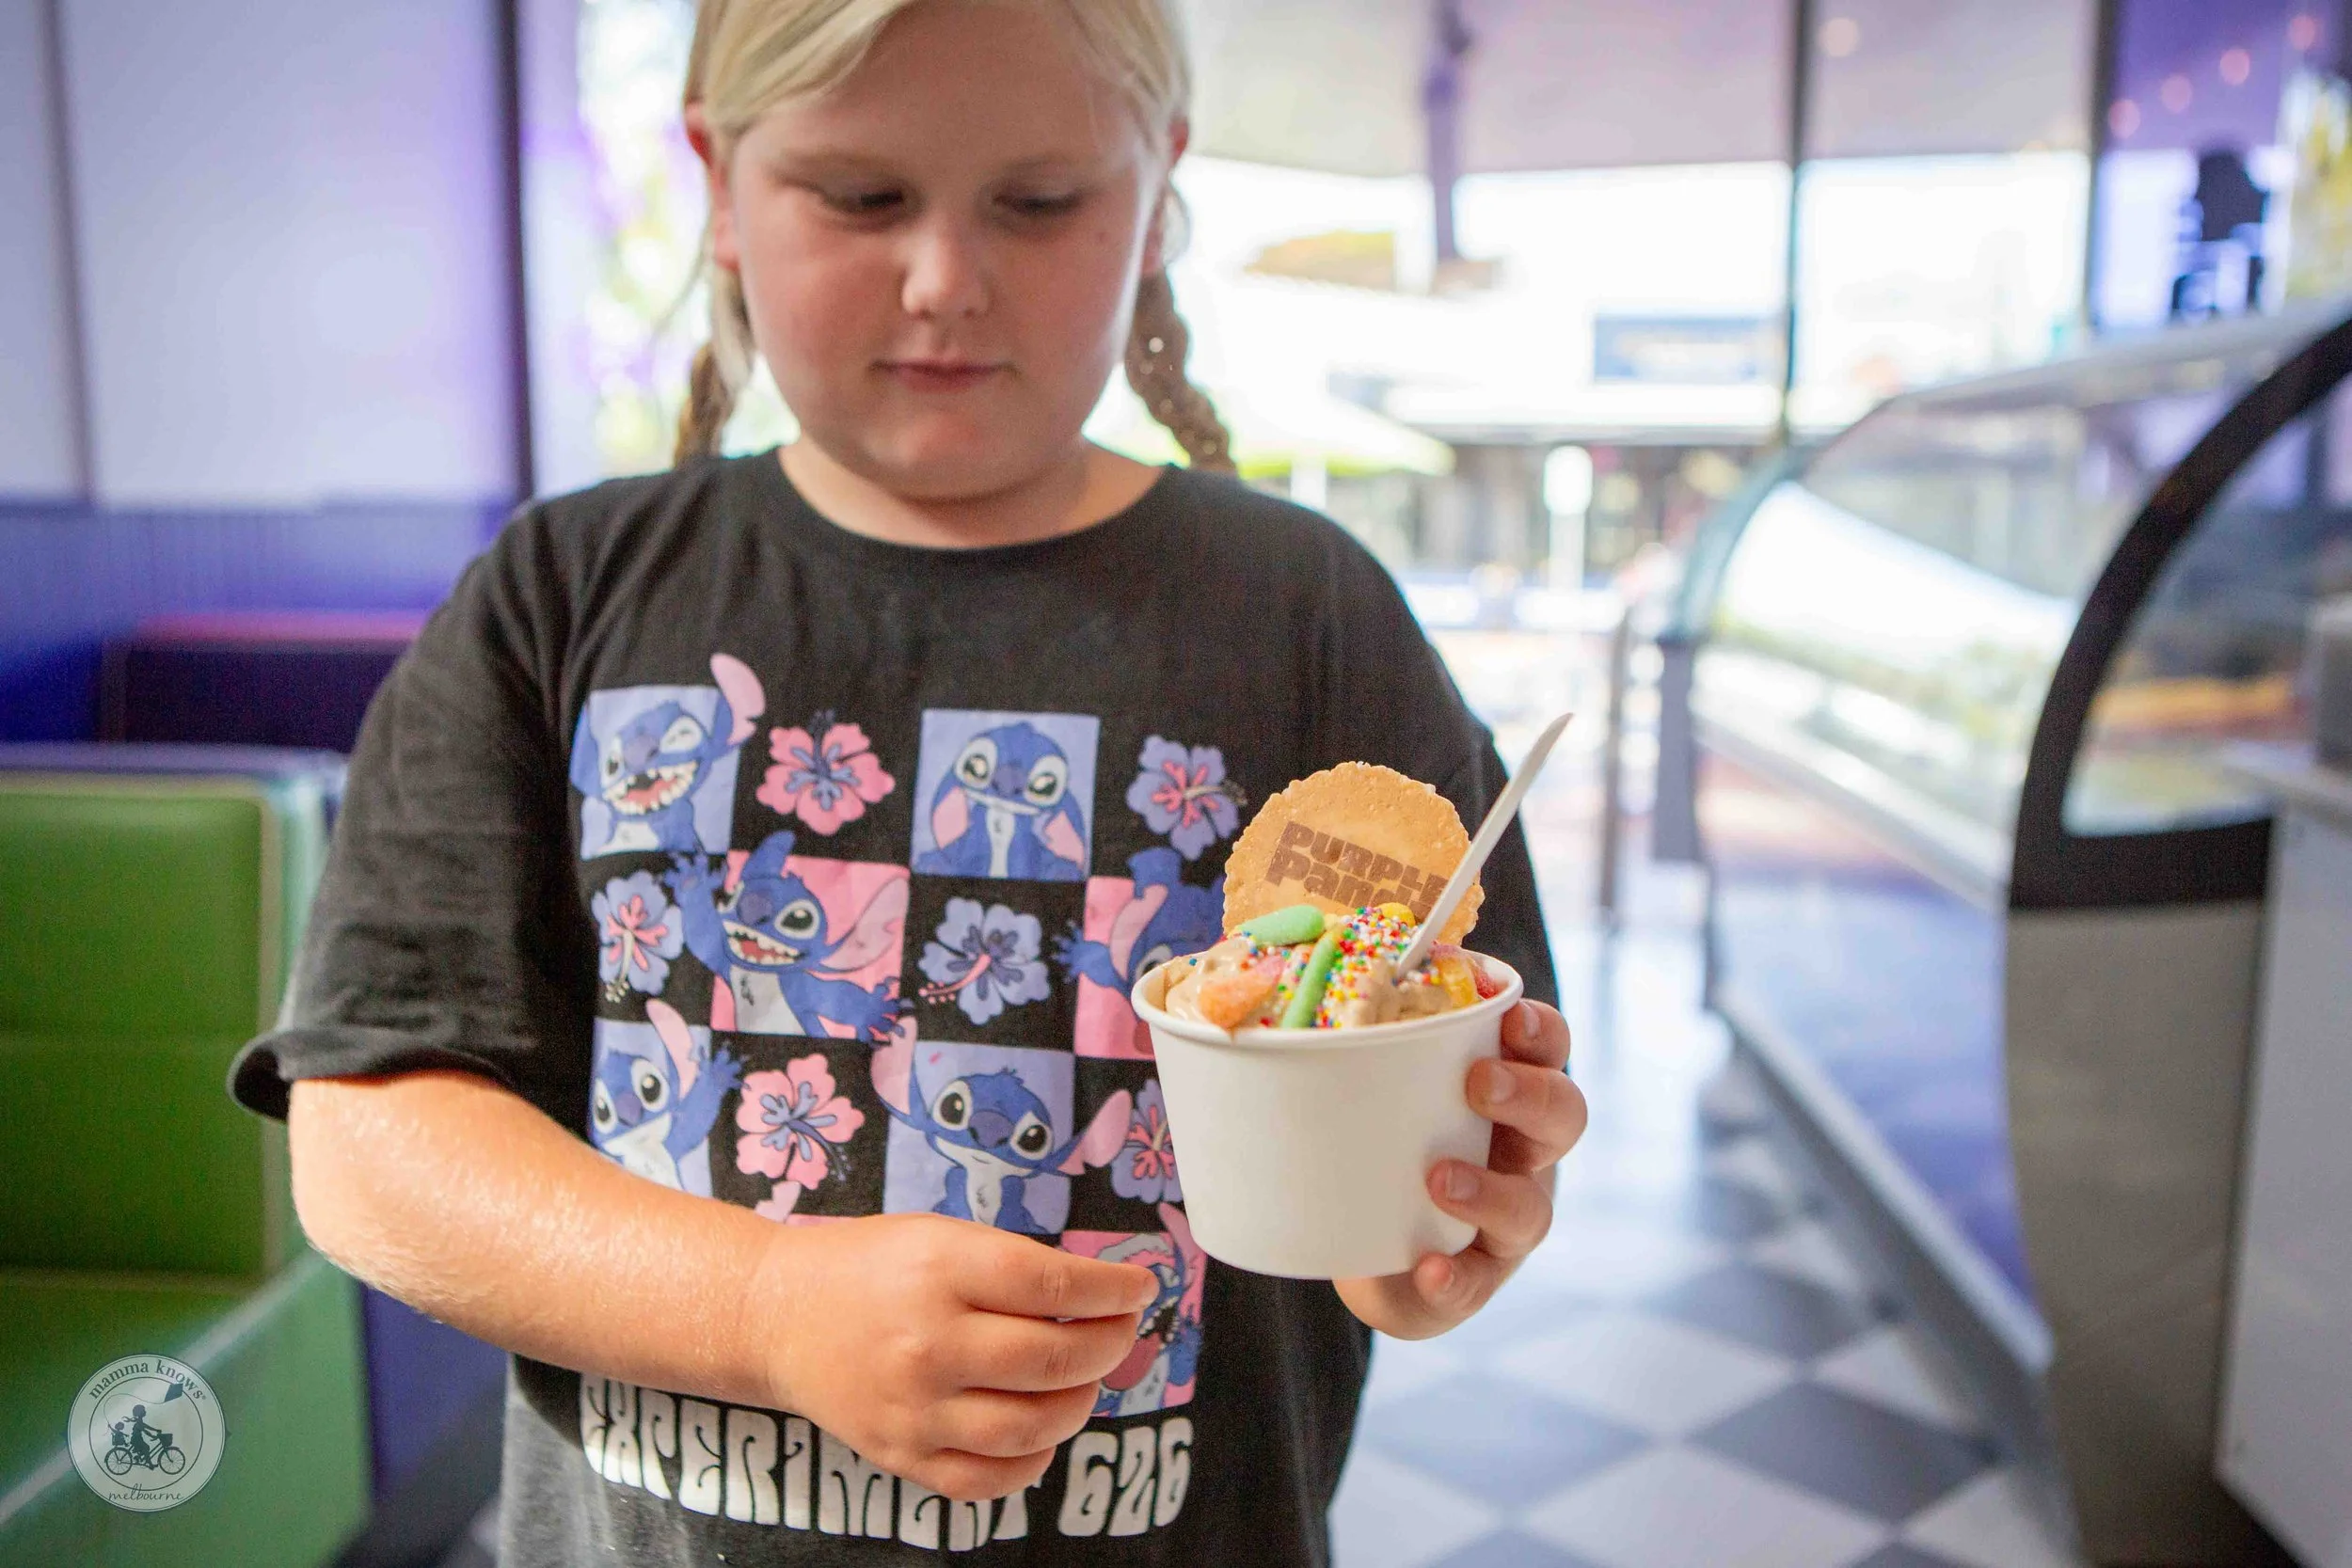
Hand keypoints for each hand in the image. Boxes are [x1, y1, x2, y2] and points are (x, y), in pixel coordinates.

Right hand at [752, 1214, 1158, 1501]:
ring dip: (1081, 1401)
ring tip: (1081, 1378)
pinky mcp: (901, 1455)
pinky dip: (1034, 1458)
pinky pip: (990, 1479)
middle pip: (1053, 1356)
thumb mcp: (941, 1236)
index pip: (1053, 1284)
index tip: (1142, 1286)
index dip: (1114, 1288)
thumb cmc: (872, 1267)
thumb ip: (1015, 1267)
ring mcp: (914, 1408)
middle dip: (1109, 1343)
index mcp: (940, 1269)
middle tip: (1119, 1330)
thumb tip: (1104, 1296)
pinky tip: (1041, 1426)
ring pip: (1033, 1425)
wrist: (779, 1315)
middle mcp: (927, 1342)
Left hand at [1335, 1000, 1586, 1338]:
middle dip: (1530, 1094)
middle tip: (1478, 1084)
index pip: (1546, 1047)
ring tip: (1438, 1179)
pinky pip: (1476, 1284)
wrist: (1363, 1251)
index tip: (1507, 1015)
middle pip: (1564, 1116)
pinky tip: (1428, 1268)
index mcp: (1503, 1094)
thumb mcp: (1370, 1087)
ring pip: (1530, 1209)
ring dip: (1490, 1190)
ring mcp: (1504, 1225)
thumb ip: (1342, 1039)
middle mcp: (1521, 1156)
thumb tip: (1254, 975)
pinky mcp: (1474, 1283)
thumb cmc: (1373, 1143)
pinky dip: (1453, 1277)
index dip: (1539, 1029)